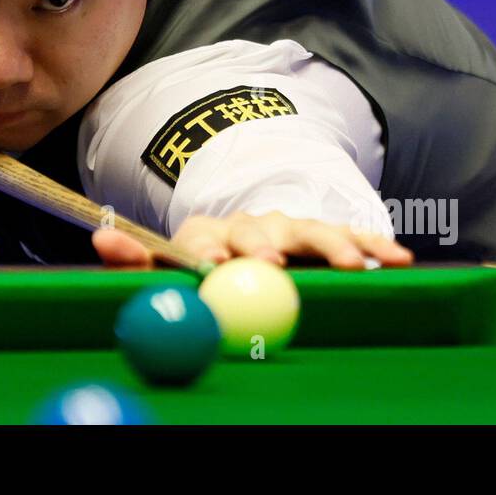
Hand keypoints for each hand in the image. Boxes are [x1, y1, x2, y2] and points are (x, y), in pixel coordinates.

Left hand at [92, 210, 413, 269]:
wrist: (250, 240)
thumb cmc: (207, 264)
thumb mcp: (168, 264)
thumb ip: (138, 259)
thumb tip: (100, 237)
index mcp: (208, 233)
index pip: (205, 236)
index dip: (211, 248)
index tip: (218, 263)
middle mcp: (252, 226)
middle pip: (262, 232)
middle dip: (267, 247)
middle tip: (276, 265)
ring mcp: (293, 228)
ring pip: (315, 233)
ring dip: (334, 248)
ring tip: (351, 268)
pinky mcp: (328, 237)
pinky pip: (355, 239)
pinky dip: (374, 248)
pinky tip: (396, 260)